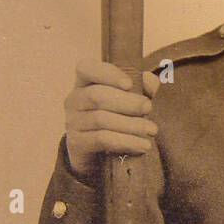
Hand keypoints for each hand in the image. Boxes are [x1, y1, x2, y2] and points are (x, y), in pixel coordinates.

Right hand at [64, 60, 159, 179]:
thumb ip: (141, 86)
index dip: (108, 74)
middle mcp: (74, 100)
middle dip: (127, 101)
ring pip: (100, 119)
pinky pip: (102, 139)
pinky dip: (126, 141)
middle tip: (148, 107)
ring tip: (151, 129)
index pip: (87, 68)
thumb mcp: (130, 100)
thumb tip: (149, 80)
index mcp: (85, 82)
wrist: (99, 155)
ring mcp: (73, 122)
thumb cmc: (117, 119)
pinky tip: (142, 145)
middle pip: (97, 95)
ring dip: (131, 124)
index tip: (129, 84)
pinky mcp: (76, 143)